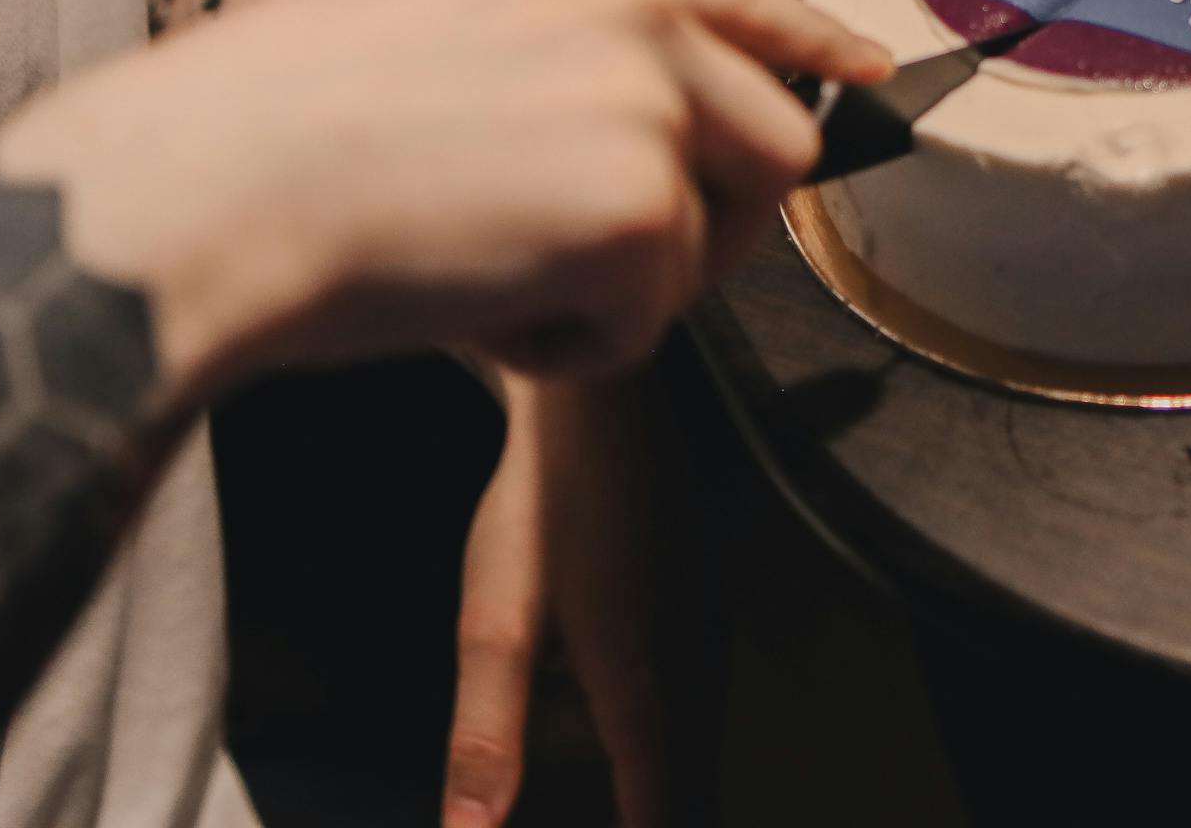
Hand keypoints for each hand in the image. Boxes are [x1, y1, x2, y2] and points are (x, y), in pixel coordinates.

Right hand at [0, 0, 890, 395]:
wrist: (198, 190)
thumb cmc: (267, 129)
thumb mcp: (439, 27)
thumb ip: (559, 51)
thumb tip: (635, 135)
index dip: (814, 46)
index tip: (864, 70)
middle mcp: (635, 8)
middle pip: (777, 138)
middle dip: (712, 221)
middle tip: (594, 266)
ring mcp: (650, 100)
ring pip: (717, 237)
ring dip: (630, 284)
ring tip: (497, 269)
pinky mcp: (642, 206)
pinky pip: (652, 321)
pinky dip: (572, 345)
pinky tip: (475, 303)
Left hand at [443, 375, 673, 827]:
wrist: (597, 403)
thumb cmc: (537, 514)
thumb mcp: (496, 627)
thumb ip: (486, 738)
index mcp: (640, 684)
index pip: (658, 796)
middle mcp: (689, 657)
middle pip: (688, 764)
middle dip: (664, 802)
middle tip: (637, 814)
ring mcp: (703, 614)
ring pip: (695, 717)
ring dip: (669, 759)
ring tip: (642, 782)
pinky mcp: (702, 578)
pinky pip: (697, 672)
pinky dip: (675, 709)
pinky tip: (639, 691)